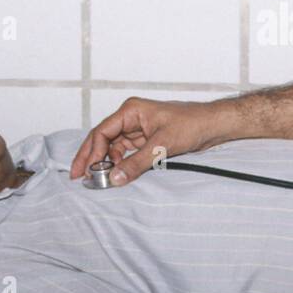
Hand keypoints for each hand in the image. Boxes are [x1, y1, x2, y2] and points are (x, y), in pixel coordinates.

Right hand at [70, 97, 231, 185]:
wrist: (213, 125)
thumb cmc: (192, 124)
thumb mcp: (162, 146)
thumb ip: (137, 163)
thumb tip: (114, 178)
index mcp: (131, 111)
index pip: (102, 132)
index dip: (90, 152)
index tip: (83, 171)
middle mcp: (131, 118)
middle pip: (104, 140)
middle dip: (92, 158)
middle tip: (79, 177)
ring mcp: (138, 129)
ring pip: (114, 148)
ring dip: (107, 163)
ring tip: (99, 181)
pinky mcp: (147, 140)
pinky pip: (127, 153)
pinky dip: (121, 164)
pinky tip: (116, 175)